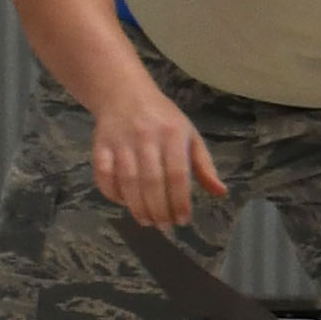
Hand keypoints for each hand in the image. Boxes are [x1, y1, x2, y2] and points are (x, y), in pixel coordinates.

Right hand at [80, 86, 227, 231]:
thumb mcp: (189, 134)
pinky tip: (123, 203)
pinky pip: (104, 175)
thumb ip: (204, 165)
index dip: (180, 200)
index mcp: (173, 134)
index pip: (178, 174)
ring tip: (146, 221)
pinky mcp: (100, 145)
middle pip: (152, 181)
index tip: (183, 220)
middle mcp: (146, 138)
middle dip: (158, 209)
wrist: (124, 93)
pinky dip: (112, 193)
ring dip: (137, 207)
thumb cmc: (163, 118)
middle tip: (164, 226)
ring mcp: (121, 142)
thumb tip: (220, 193)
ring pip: (128, 181)